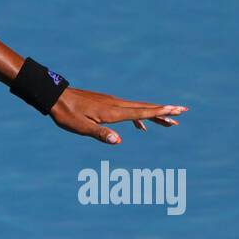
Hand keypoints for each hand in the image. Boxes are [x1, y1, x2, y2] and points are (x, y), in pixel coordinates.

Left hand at [49, 87, 188, 143]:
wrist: (56, 97)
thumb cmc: (67, 115)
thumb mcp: (81, 128)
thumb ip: (100, 134)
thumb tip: (119, 142)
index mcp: (112, 112)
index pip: (141, 112)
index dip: (159, 112)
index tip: (176, 110)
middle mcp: (115, 105)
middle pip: (145, 108)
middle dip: (164, 111)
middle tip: (183, 113)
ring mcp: (112, 103)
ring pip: (138, 108)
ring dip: (154, 115)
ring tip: (169, 122)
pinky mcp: (106, 103)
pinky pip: (128, 110)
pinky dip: (138, 117)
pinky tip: (141, 126)